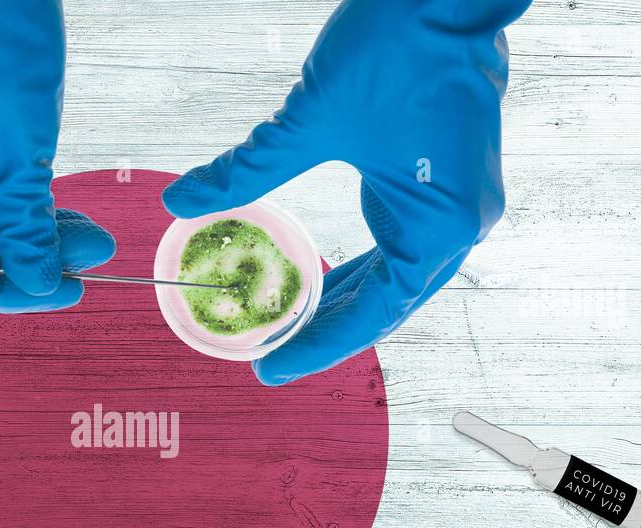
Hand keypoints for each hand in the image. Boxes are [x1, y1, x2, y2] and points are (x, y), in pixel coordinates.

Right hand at [0, 1, 114, 312]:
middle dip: (27, 259)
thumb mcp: (21, 137)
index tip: (61, 292)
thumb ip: (27, 219)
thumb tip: (39, 284)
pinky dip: (15, 197)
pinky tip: (59, 203)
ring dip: (27, 230)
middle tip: (91, 259)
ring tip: (90, 233)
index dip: (2, 293)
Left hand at [163, 0, 530, 383]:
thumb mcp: (307, 120)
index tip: (268, 368)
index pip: (372, 314)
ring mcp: (461, 206)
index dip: (317, 346)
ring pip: (397, 278)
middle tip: (270, 355)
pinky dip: (364, 265)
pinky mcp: (451, 182)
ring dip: (345, 300)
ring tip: (290, 324)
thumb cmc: (392, 46)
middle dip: (327, 330)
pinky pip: (404, 244)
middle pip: (387, 305)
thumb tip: (179, 202)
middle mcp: (459, 228)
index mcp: (437, 228)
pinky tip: (324, 277)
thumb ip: (245, 170)